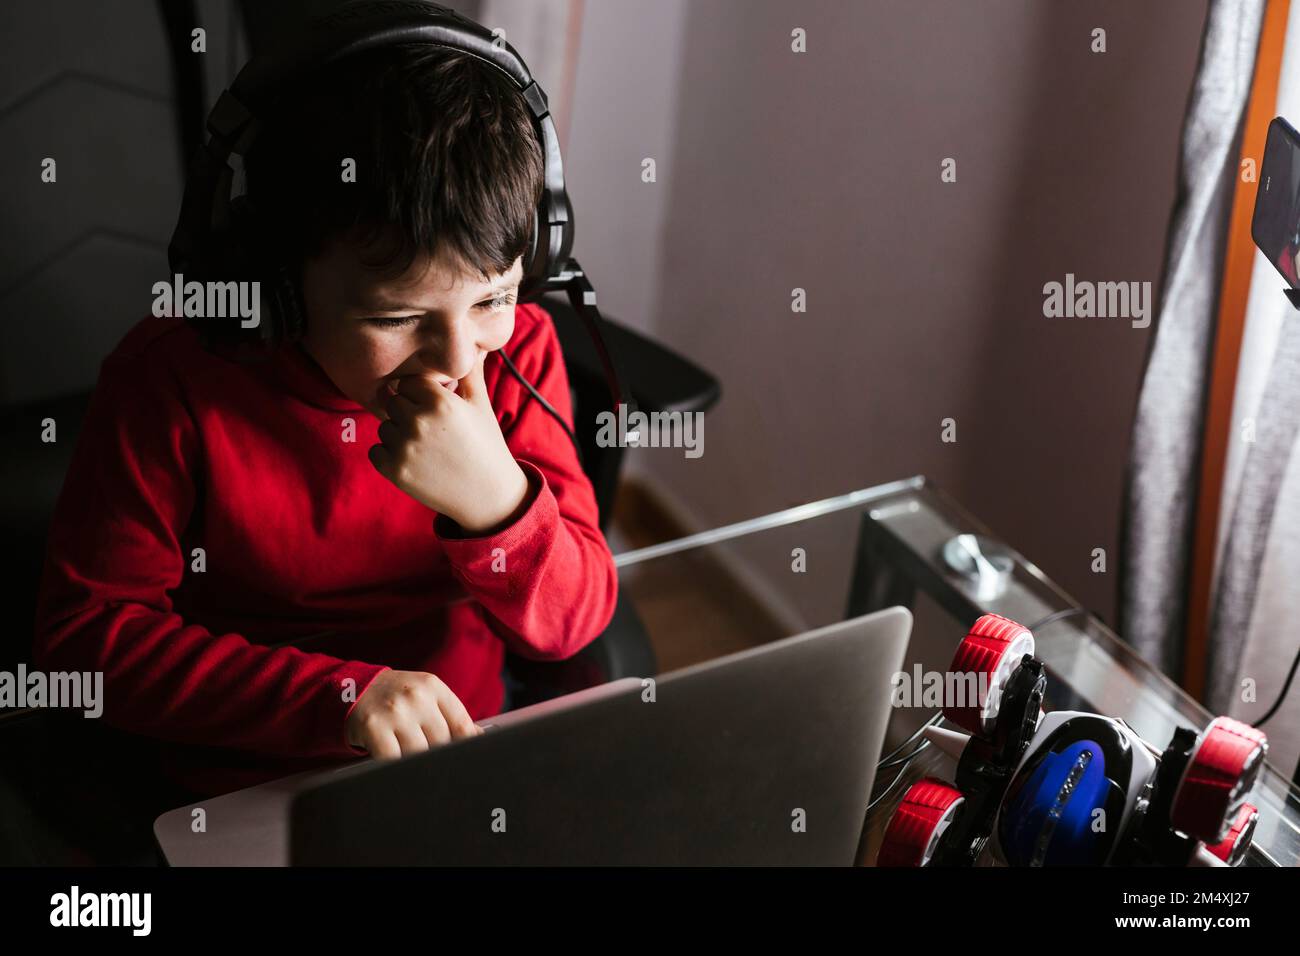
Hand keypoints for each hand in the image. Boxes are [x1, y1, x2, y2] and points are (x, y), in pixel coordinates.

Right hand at [345, 669, 483, 758]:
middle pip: (442, 742)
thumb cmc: (395, 697)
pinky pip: (393, 759)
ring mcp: (395, 711)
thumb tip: (477, 738)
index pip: (462, 724)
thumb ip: (450, 715)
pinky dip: (395, 766)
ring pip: (419, 754)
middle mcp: (415, 696)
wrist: (351, 688)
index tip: (466, 761)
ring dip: (415, 762)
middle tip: (430, 760)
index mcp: (432, 687)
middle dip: (437, 755)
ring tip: (410, 758)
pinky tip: (394, 763)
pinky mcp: (374, 727)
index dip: (467, 747)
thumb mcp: (424, 695)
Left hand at [368, 351, 530, 532]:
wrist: (488, 495)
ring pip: (385, 426)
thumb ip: (469, 371)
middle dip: (408, 412)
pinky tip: (416, 461)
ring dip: (399, 434)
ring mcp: (404, 448)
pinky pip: (376, 451)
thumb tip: (472, 343)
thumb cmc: (486, 444)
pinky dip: (390, 456)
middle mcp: (419, 422)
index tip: (435, 409)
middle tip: (433, 431)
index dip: (420, 394)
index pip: (408, 382)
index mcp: (440, 401)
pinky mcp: (394, 471)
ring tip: (427, 447)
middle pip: (394, 402)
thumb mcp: (481, 404)